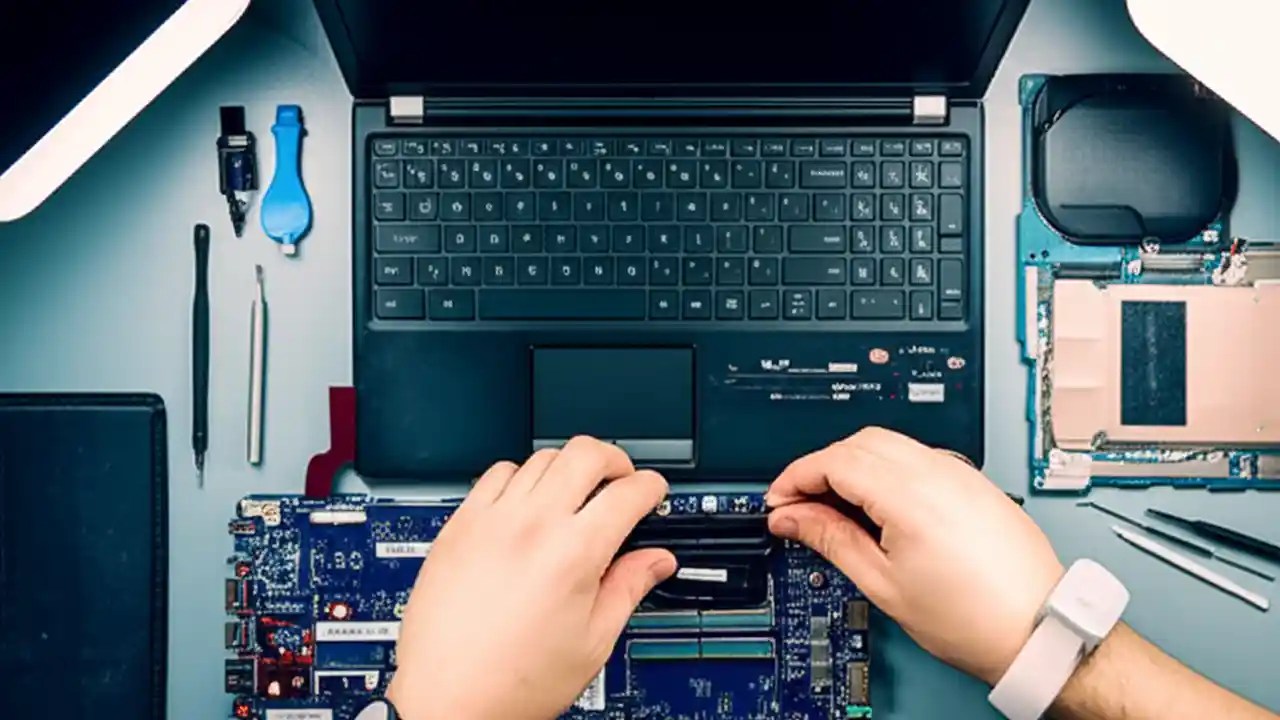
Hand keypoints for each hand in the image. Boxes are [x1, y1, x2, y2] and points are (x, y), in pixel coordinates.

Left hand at [388, 437, 675, 719]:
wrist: (447, 699)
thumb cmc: (512, 683)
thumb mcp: (592, 643)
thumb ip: (628, 589)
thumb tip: (656, 561)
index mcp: (574, 554)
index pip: (628, 493)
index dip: (651, 487)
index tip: (652, 493)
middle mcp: (532, 525)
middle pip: (584, 454)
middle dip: (614, 460)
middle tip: (620, 480)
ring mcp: (491, 520)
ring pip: (540, 459)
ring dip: (567, 468)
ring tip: (574, 493)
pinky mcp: (460, 525)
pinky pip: (495, 475)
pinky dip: (519, 477)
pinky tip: (525, 502)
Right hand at [765, 427, 1063, 684]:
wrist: (1036, 628)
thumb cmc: (972, 617)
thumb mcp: (883, 583)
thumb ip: (832, 540)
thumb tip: (793, 518)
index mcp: (909, 495)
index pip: (835, 460)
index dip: (796, 478)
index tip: (780, 502)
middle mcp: (936, 472)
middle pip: (858, 442)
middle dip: (821, 467)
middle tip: (801, 507)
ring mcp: (958, 473)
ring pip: (888, 443)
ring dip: (852, 464)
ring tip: (837, 511)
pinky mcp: (972, 483)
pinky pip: (916, 457)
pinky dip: (885, 470)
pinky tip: (877, 507)